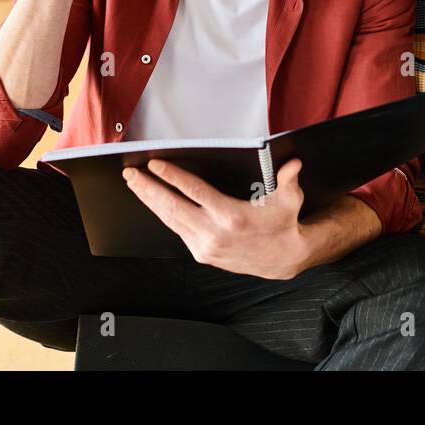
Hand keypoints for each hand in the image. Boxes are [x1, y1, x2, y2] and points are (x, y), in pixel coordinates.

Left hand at [123, 157, 310, 278]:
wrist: (282, 259)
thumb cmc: (282, 224)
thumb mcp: (290, 200)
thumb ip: (289, 180)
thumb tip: (293, 164)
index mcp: (231, 216)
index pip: (194, 191)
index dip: (172, 176)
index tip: (155, 164)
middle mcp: (214, 233)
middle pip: (172, 206)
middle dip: (148, 188)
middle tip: (131, 173)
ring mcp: (205, 246)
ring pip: (170, 219)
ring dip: (149, 200)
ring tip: (134, 184)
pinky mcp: (201, 253)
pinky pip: (177, 229)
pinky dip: (163, 214)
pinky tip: (153, 201)